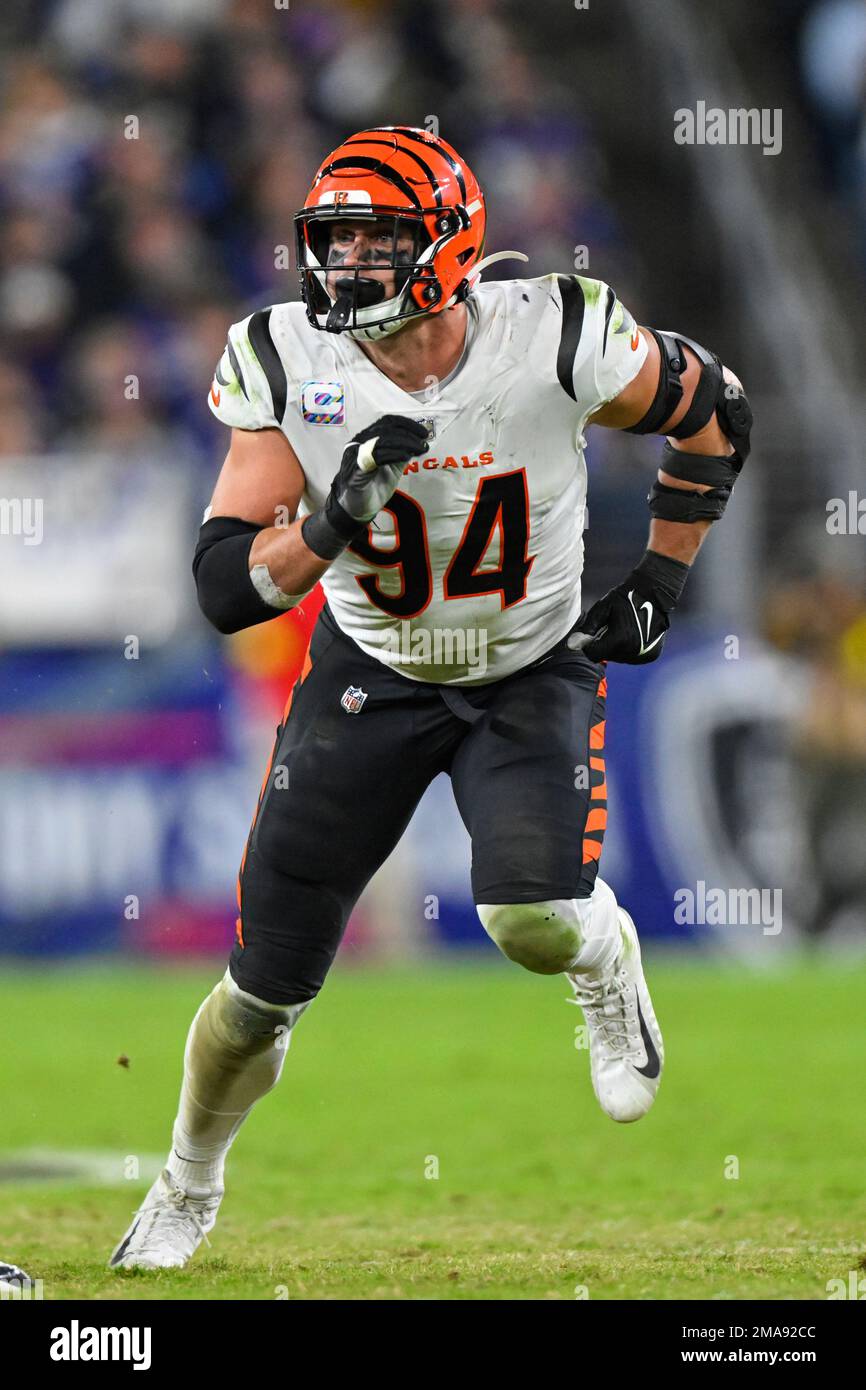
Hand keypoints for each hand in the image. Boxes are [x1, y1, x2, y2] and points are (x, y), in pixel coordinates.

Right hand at [334, 415, 430, 524]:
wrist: (358, 509)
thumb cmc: (373, 486)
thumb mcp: (393, 467)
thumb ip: (401, 453)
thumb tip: (418, 442)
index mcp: (367, 438)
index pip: (387, 422)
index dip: (407, 424)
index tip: (423, 433)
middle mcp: (359, 442)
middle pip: (386, 429)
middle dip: (408, 433)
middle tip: (423, 442)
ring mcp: (356, 454)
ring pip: (382, 440)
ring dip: (405, 442)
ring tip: (419, 448)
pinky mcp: (356, 469)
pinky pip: (376, 456)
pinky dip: (394, 454)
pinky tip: (406, 456)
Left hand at [567, 551, 688, 664]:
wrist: (654, 594)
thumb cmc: (625, 599)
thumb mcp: (602, 608)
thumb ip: (587, 628)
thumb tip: (572, 645)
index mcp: (619, 640)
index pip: (593, 655)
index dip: (589, 645)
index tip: (595, 631)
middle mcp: (633, 651)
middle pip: (607, 656)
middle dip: (604, 644)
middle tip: (612, 626)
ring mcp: (644, 655)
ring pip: (619, 658)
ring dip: (616, 647)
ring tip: (624, 629)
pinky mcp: (651, 655)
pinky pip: (632, 657)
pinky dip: (629, 649)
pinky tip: (634, 634)